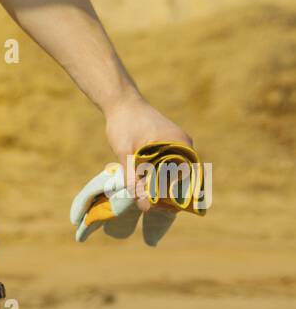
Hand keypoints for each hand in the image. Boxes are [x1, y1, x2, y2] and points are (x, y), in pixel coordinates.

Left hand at [104, 90, 192, 210]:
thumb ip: (133, 178)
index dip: (173, 198)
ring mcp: (178, 145)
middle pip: (182, 180)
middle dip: (166, 195)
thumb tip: (143, 205)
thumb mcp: (125, 152)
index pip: (187, 181)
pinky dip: (158, 176)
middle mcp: (184, 146)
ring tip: (143, 196)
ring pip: (175, 174)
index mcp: (182, 145)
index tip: (155, 207)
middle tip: (146, 204)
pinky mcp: (168, 145)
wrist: (120, 101)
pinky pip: (169, 166)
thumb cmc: (124, 123)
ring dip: (161, 186)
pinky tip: (143, 183)